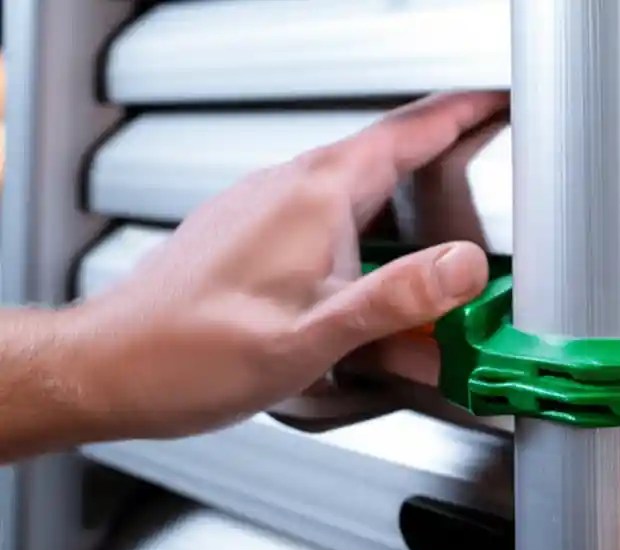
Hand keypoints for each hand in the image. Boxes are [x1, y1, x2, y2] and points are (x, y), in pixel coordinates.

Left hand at [66, 92, 507, 439]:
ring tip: (442, 250)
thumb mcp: (312, 336)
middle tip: (492, 177)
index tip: (503, 105)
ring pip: (359, 192)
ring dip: (408, 212)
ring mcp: (269, 207)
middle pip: (391, 156)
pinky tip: (370, 285)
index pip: (410, 131)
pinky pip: (329, 219)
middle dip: (449, 163)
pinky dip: (368, 238)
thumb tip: (464, 267)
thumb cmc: (191, 355)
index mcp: (316, 196)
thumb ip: (396, 300)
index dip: (467, 113)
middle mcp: (291, 188)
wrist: (110, 368)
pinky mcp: (255, 234)